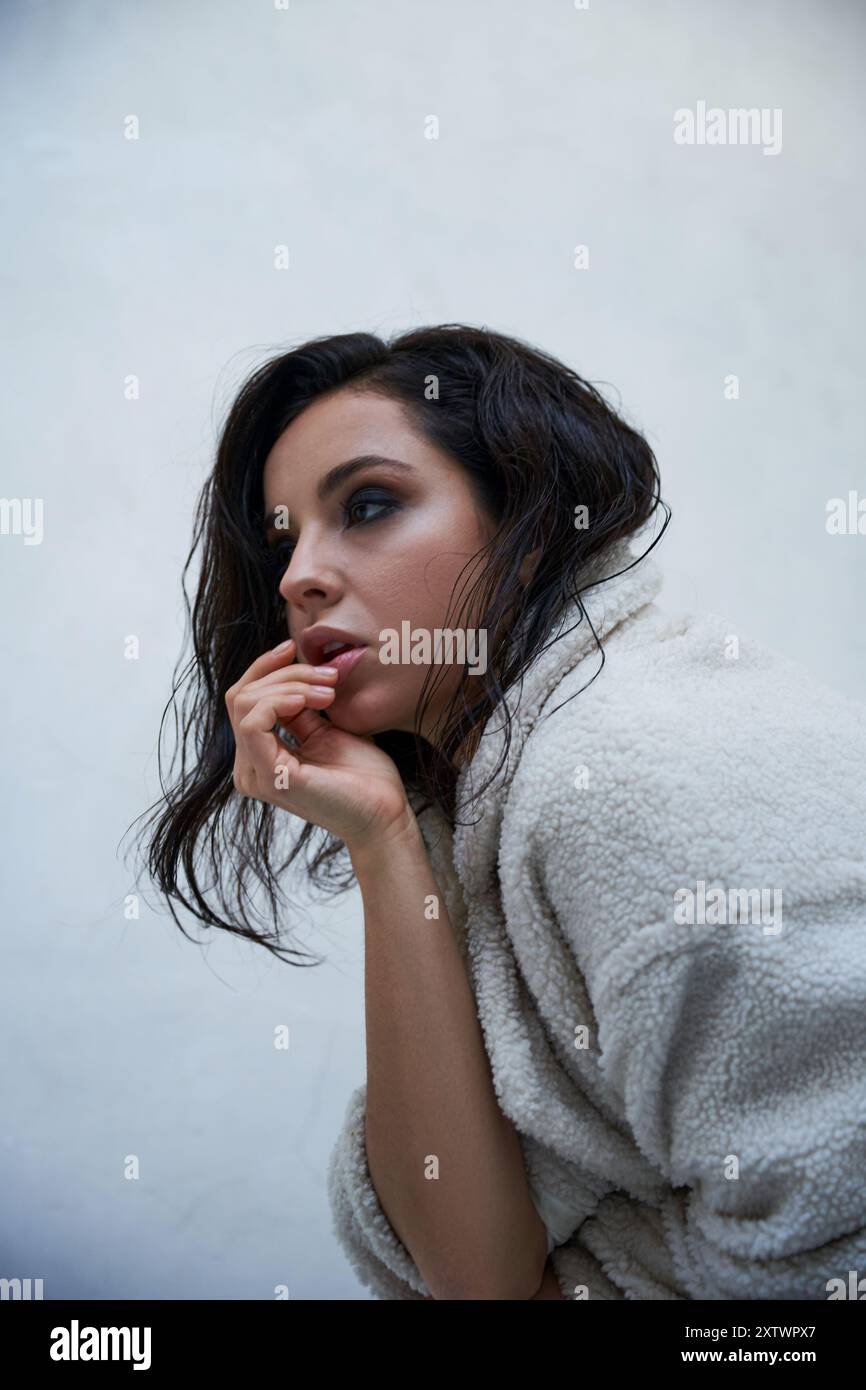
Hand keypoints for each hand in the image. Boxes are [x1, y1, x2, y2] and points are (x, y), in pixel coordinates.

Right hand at [224, 637, 412, 849]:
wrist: (385, 811)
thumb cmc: (363, 775)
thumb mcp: (325, 728)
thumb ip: (299, 706)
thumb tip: (287, 668)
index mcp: (259, 756)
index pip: (242, 699)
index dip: (265, 668)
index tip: (294, 648)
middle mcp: (249, 767)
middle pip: (241, 696)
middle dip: (284, 674)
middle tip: (328, 677)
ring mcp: (256, 775)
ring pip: (245, 703)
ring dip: (290, 684)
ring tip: (328, 692)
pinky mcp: (270, 778)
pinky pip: (253, 723)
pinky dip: (279, 701)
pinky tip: (309, 700)